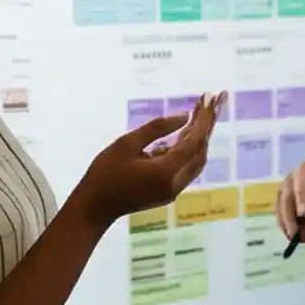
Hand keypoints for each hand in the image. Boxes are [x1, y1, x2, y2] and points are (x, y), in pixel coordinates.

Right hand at [76, 92, 222, 226]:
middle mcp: (176, 183)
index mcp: (167, 172)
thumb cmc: (105, 173)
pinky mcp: (168, 192)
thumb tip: (184, 116)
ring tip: (202, 112)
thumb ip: (157, 129)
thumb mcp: (127, 144)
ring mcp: (174, 190)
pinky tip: (186, 132)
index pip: (194, 141)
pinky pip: (186, 167)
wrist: (94, 208)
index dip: (203, 118)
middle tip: (211, 101)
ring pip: (196, 160)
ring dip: (200, 137)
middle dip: (207, 125)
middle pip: (200, 150)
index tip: (209, 97)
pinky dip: (189, 149)